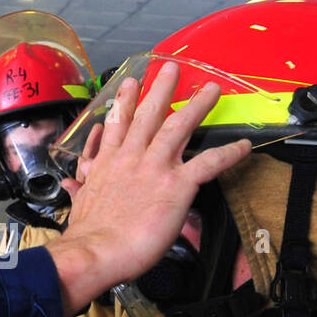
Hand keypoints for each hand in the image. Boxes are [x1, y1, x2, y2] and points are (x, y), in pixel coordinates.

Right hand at [46, 67, 250, 314]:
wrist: (97, 248)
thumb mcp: (80, 203)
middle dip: (161, 89)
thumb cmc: (87, 234)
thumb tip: (72, 185)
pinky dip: (229, 153)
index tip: (131, 82)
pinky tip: (244, 146)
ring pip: (179, 127)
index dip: (126, 101)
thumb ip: (81, 189)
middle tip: (171, 67)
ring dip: (197, 106)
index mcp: (108, 162)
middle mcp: (132, 157)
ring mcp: (155, 167)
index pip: (118, 124)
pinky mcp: (177, 184)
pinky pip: (209, 163)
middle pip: (149, 115)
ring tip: (211, 89)